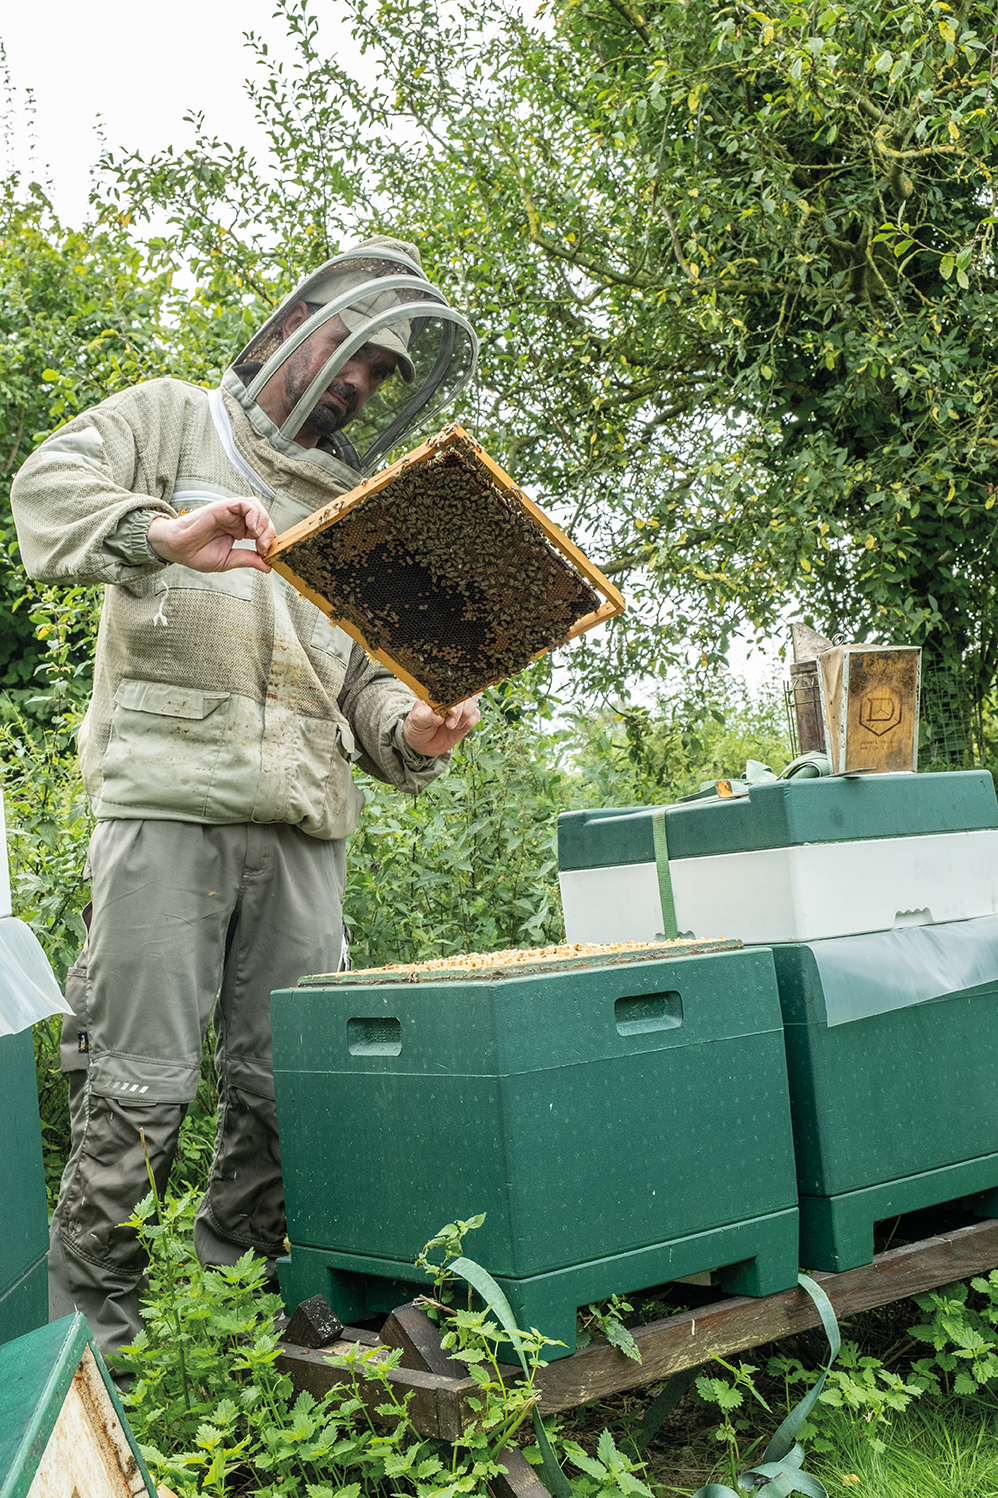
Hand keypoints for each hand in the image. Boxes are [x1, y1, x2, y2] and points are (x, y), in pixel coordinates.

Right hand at [147, 498, 275, 572]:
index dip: (268, 540)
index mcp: (238, 531)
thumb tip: (268, 566)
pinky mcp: (223, 507)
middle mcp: (236, 520)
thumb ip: (248, 560)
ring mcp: (230, 512)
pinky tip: (252, 528)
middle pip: (263, 517)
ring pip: (256, 506)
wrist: (177, 548)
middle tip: (263, 547)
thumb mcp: (228, 560)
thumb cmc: (197, 553)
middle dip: (269, 532)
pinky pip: (245, 503)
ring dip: (263, 521)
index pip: (262, 529)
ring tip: (257, 537)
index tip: (265, 554)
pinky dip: (254, 513)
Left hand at [402, 696, 480, 756]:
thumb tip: (439, 716)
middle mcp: (451, 698)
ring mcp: (460, 708)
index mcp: (438, 692)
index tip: (451, 711)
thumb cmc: (417, 726)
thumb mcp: (417, 720)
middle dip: (460, 712)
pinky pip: (475, 716)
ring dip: (464, 718)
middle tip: (449, 724)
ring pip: (473, 705)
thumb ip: (428, 717)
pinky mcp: (466, 719)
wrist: (421, 743)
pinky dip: (468, 723)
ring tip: (451, 726)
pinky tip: (457, 728)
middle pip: (466, 696)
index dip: (455, 699)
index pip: (451, 688)